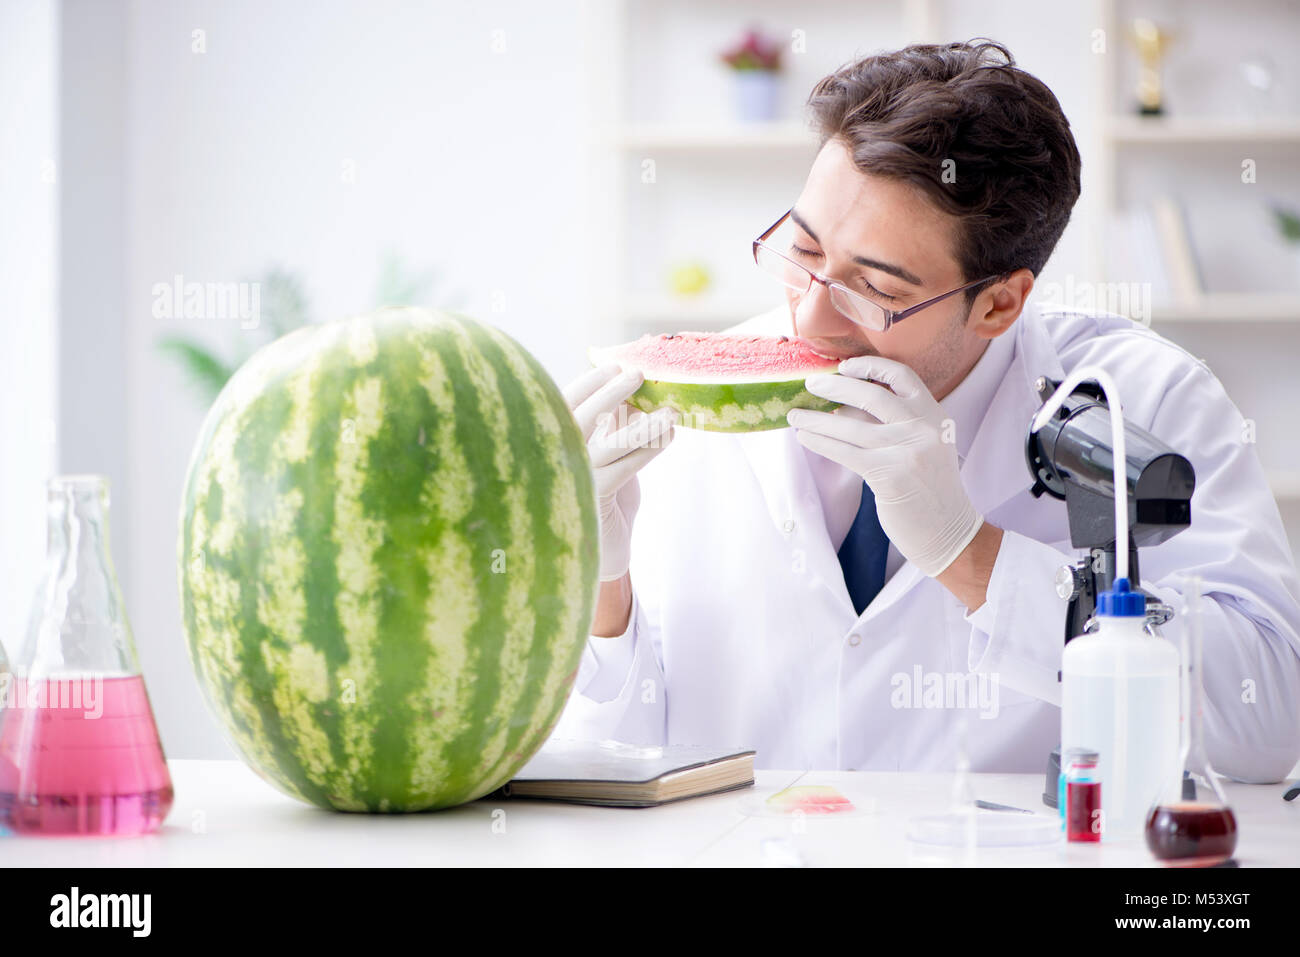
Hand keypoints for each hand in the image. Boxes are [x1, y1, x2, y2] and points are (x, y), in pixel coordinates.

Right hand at [564, 364, 676, 580]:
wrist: (605, 546)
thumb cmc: (609, 491)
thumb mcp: (610, 452)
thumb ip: (616, 424)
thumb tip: (639, 387)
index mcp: (558, 441)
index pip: (565, 403)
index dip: (589, 383)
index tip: (615, 365)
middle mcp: (560, 457)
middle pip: (582, 417)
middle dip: (611, 393)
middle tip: (638, 374)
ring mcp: (577, 478)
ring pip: (610, 443)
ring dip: (645, 424)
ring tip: (672, 412)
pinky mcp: (596, 499)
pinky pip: (625, 468)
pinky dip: (649, 450)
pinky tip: (668, 438)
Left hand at [788, 355, 982, 577]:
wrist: (949, 531)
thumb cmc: (929, 489)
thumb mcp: (926, 446)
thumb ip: (897, 423)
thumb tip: (844, 405)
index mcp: (935, 415)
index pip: (902, 376)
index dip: (871, 366)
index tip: (844, 366)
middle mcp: (924, 428)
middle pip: (871, 394)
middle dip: (835, 387)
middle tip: (809, 383)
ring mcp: (908, 451)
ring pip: (851, 426)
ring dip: (817, 419)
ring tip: (794, 415)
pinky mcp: (890, 475)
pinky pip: (845, 452)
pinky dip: (821, 442)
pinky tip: (805, 437)